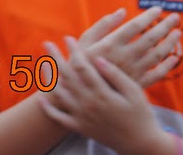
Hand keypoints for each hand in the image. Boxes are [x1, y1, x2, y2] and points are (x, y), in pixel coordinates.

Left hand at [40, 37, 169, 152]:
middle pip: (65, 76)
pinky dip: (48, 108)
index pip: (82, 66)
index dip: (73, 51)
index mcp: (102, 93)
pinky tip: (41, 99)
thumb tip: (98, 58)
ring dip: (48, 78)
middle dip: (55, 58)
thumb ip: (116, 76)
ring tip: (42, 65)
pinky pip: (59, 118)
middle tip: (47, 43)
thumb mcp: (135, 93)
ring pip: (58, 94)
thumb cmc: (141, 116)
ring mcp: (81, 117)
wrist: (140, 145)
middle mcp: (88, 104)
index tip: (68, 38)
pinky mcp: (80, 128)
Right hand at [73, 6, 181, 87]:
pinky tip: (174, 58)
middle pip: (150, 38)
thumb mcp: (85, 40)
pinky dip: (167, 66)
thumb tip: (122, 11)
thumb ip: (103, 25)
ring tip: (177, 33)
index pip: (135, 26)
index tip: (157, 9)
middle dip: (164, 26)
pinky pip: (157, 73)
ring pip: (157, 55)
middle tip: (175, 17)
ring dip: (169, 43)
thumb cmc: (81, 62)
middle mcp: (125, 56)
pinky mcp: (138, 83)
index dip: (148, 16)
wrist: (82, 92)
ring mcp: (133, 71)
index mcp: (111, 44)